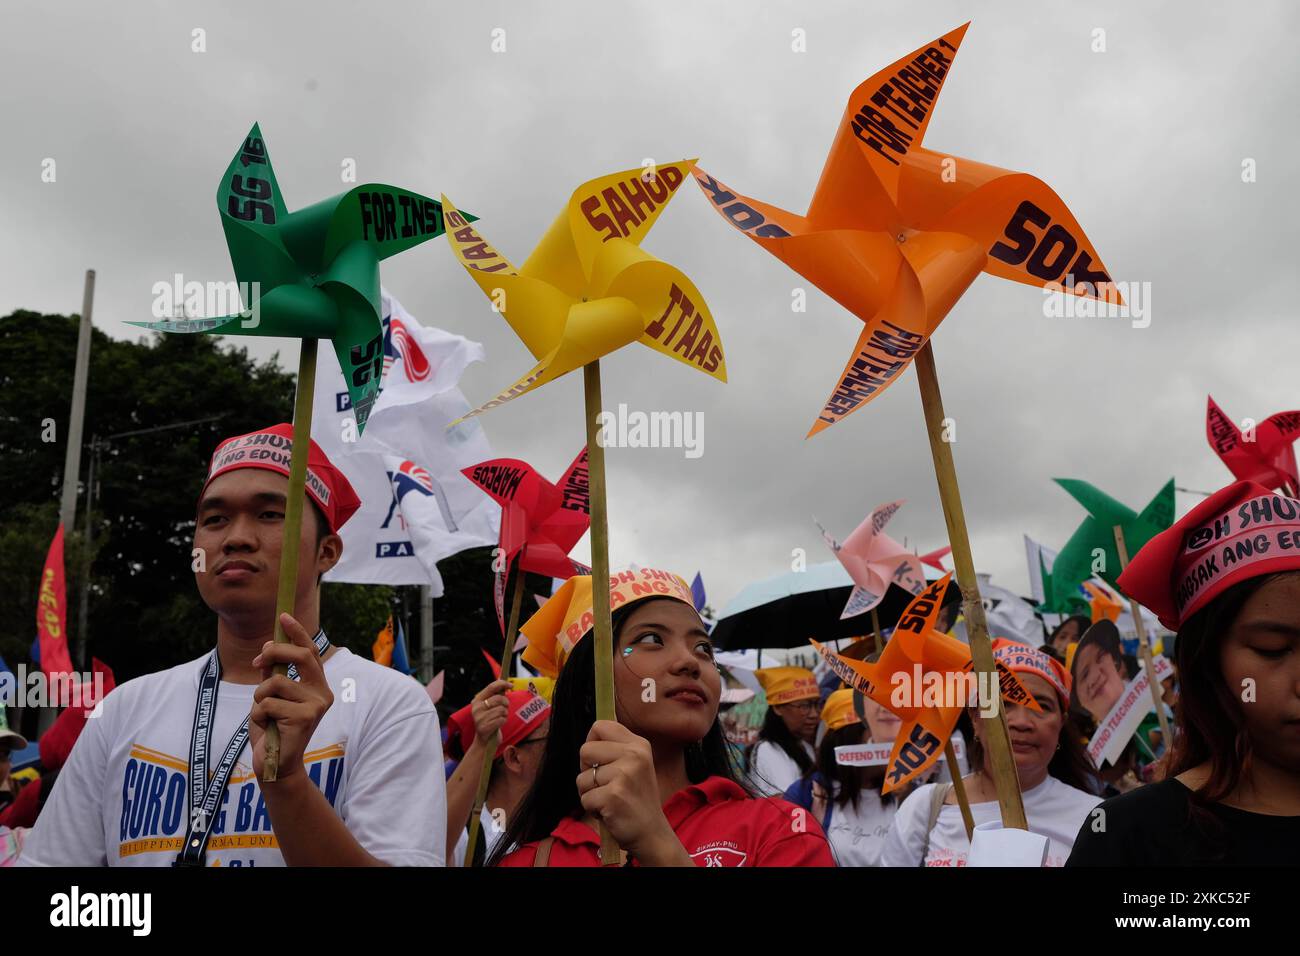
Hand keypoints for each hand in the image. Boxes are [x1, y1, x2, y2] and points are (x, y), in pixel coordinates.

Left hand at [248, 613, 332, 784]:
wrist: (275, 765)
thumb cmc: (273, 730)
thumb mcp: (271, 697)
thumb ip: (273, 674)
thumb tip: (269, 648)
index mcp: (317, 686)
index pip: (310, 652)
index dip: (297, 633)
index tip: (284, 617)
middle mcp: (322, 693)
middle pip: (299, 657)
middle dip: (274, 653)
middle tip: (258, 661)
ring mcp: (315, 706)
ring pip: (274, 683)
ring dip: (259, 697)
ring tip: (263, 714)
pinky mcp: (304, 719)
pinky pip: (268, 703)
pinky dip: (258, 714)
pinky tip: (266, 728)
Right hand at [470, 679, 511, 745]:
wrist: (485, 741)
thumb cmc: (490, 721)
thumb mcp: (490, 707)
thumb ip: (496, 695)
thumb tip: (506, 684)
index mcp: (477, 700)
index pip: (491, 687)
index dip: (502, 684)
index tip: (511, 685)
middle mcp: (476, 708)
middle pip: (499, 698)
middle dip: (506, 703)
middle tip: (504, 708)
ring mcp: (479, 718)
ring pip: (502, 709)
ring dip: (505, 714)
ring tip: (499, 718)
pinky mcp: (484, 727)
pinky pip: (502, 719)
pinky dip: (503, 721)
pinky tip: (498, 724)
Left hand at [576, 721, 690, 865]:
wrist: (651, 832)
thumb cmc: (636, 799)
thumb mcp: (635, 764)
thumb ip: (616, 749)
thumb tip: (591, 735)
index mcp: (638, 744)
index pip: (600, 726)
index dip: (592, 744)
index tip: (601, 761)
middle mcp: (634, 755)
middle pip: (585, 750)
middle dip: (587, 771)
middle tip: (606, 784)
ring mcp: (624, 775)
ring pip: (582, 777)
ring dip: (590, 793)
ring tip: (609, 799)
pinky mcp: (613, 796)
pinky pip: (584, 798)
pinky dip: (592, 808)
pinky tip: (609, 811)